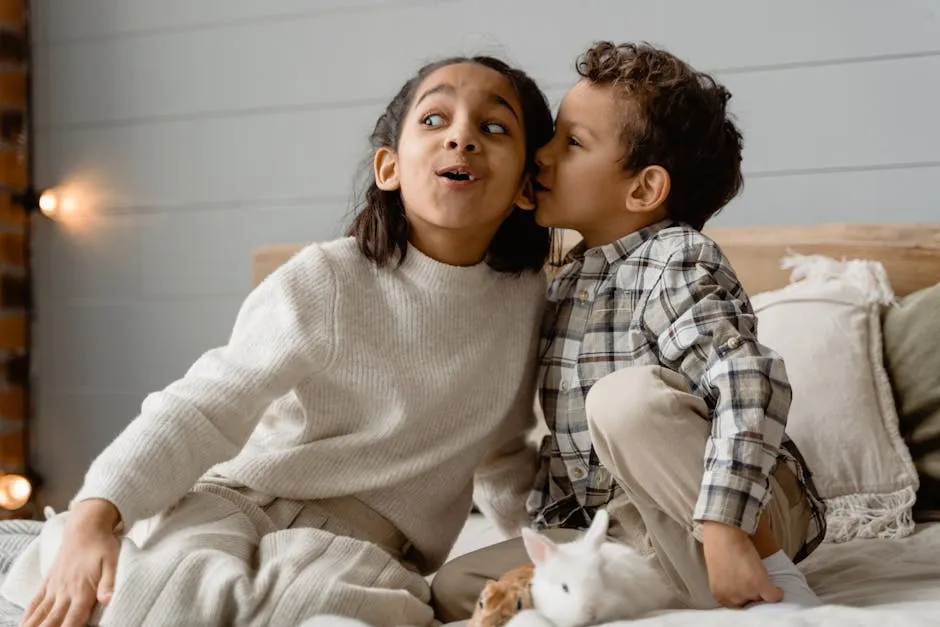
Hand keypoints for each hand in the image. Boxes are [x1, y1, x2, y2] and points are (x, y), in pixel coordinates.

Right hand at [22, 499, 120, 626]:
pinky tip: (24, 624)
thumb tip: (108, 600)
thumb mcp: (112, 562)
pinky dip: (28, 615)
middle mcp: (65, 592)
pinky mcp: (48, 581)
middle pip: (53, 621)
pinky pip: (35, 602)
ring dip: (34, 626)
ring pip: (40, 614)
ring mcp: (54, 587)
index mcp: (82, 590)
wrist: (86, 526)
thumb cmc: (102, 545)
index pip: (73, 621)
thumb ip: (109, 583)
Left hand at [702, 521, 782, 608]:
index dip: (744, 598)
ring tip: (760, 576)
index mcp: (720, 595)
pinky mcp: (759, 583)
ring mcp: (747, 591)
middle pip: (750, 603)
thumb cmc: (719, 548)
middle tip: (754, 581)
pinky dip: (777, 593)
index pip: (737, 607)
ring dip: (763, 589)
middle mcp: (732, 597)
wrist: (723, 534)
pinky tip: (777, 588)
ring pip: (762, 598)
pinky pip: (774, 596)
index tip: (749, 593)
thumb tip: (741, 591)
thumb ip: (728, 587)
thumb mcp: (719, 574)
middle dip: (753, 593)